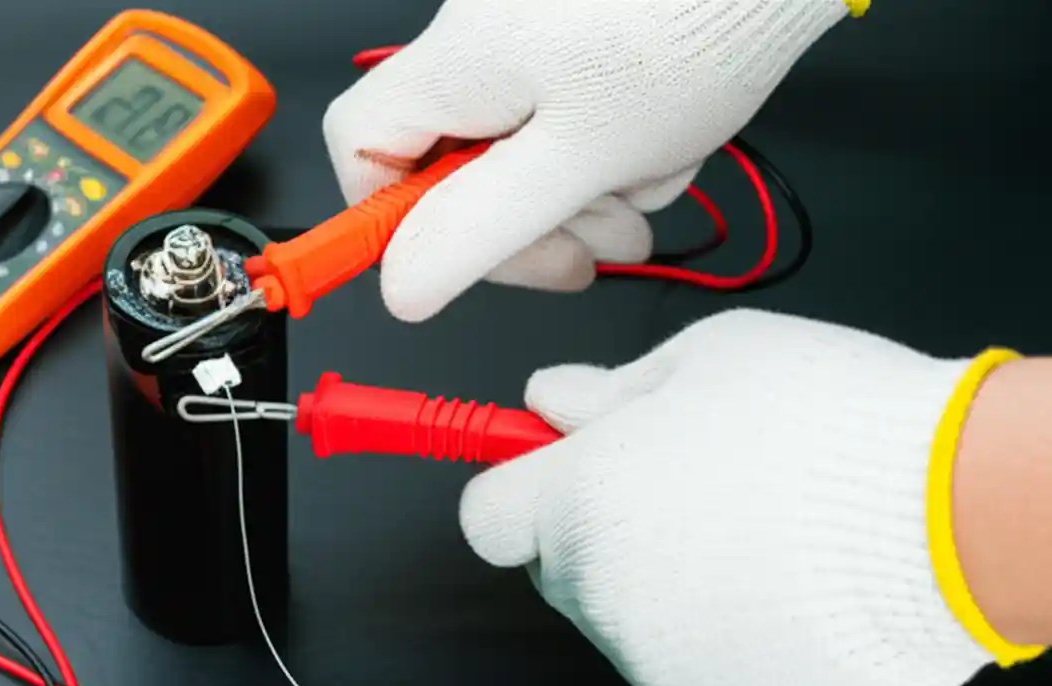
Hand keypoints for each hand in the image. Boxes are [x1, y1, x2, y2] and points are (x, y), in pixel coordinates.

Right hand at [324, 0, 850, 321]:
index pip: (360, 143)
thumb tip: (401, 285)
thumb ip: (481, 228)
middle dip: (522, 223)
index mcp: (456, 60)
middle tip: (585, 250)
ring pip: (517, 154)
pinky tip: (650, 153)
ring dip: (576, 196)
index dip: (392, 216)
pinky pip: (560, 122)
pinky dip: (600, 154)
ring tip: (640, 189)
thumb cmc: (690, 39)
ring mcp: (526, 34)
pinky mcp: (571, 38)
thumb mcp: (579, 160)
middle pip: (449, 163)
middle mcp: (477, 36)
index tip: (458, 257)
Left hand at [459, 309, 993, 685]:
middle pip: (558, 569)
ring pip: (625, 621)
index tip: (548, 474)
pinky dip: (715, 640)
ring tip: (753, 537)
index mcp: (581, 497)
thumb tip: (551, 399)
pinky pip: (688, 669)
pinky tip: (775, 594)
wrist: (952, 512)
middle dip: (597, 531)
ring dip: (662, 585)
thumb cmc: (833, 423)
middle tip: (682, 492)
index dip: (518, 488)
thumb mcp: (708, 358)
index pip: (488, 516)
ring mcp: (657, 663)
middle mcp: (601, 589)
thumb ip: (609, 389)